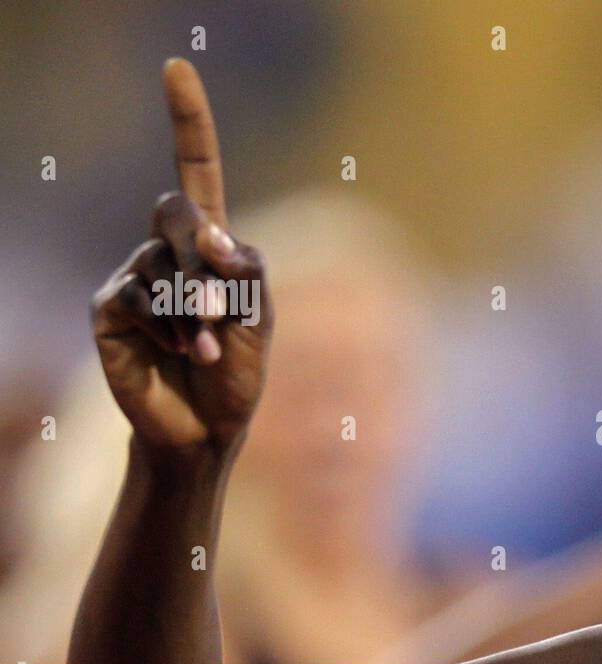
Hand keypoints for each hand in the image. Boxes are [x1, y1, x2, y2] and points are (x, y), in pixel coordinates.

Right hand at [91, 58, 272, 458]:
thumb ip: (249, 270)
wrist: (208, 429)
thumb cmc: (238, 374)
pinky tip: (184, 351)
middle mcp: (168, 250)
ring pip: (162, 262)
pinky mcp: (109, 307)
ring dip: (194, 309)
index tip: (177, 66)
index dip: (187, 120)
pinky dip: (169, 323)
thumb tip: (216, 234)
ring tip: (206, 348)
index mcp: (211, 244)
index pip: (196, 169)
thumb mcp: (262, 317)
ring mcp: (134, 276)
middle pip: (176, 209)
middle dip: (203, 250)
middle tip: (223, 302)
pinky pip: (137, 294)